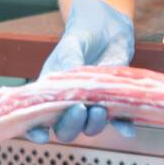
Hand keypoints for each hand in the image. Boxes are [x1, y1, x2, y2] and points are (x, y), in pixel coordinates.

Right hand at [25, 0, 136, 143]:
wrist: (108, 28)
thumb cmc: (82, 35)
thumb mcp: (71, 45)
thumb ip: (68, 62)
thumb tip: (65, 77)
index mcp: (49, 92)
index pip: (37, 119)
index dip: (36, 132)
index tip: (42, 136)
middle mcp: (68, 104)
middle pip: (66, 129)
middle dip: (71, 125)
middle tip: (80, 109)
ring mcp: (91, 105)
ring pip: (90, 127)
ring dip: (94, 124)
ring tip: (100, 109)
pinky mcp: (112, 102)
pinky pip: (117, 121)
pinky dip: (122, 126)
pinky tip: (127, 130)